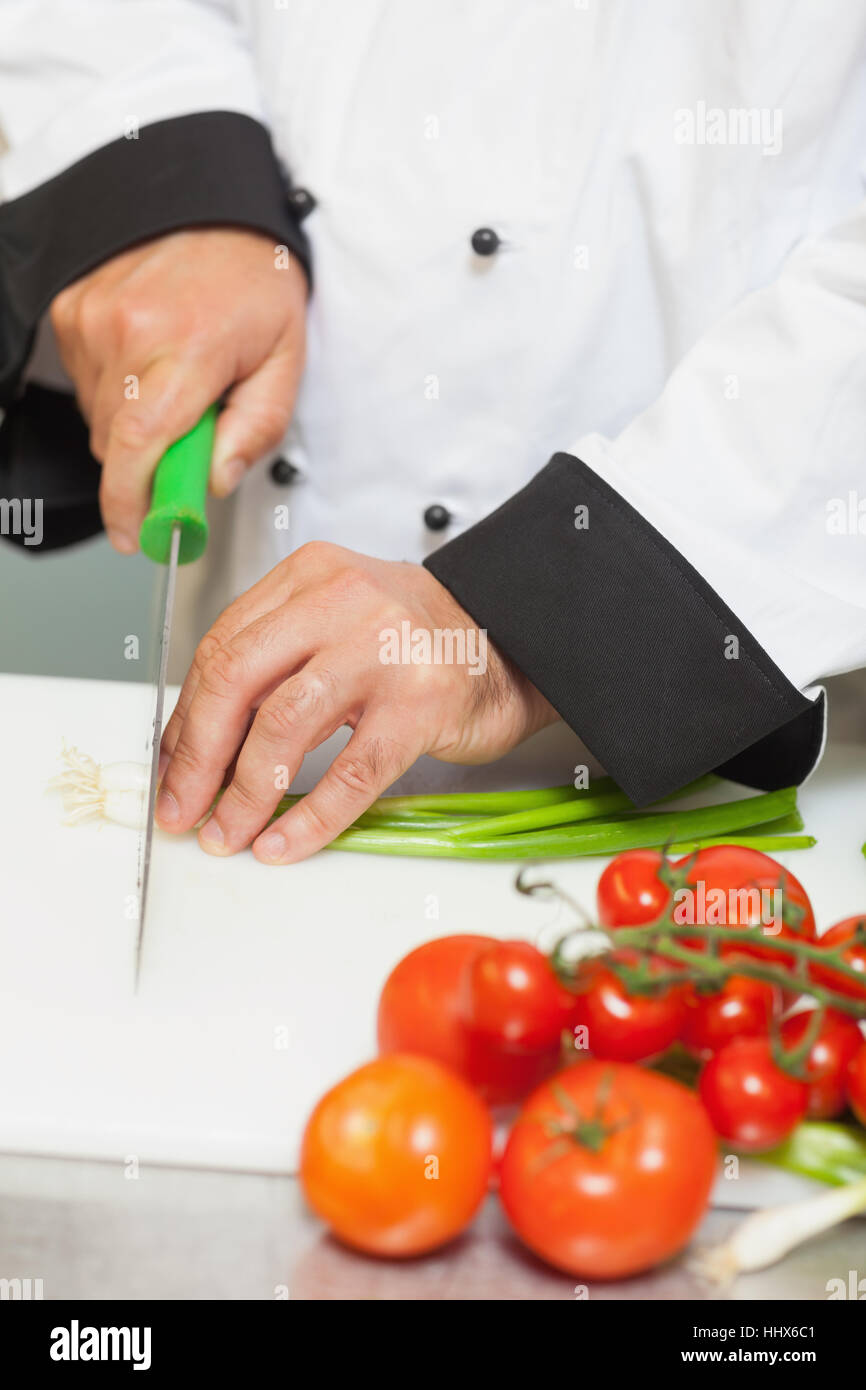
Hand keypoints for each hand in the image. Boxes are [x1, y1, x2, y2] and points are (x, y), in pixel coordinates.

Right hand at [49, 228, 306, 550]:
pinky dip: (116, 389)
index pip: (137, 446)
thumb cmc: (256, 285)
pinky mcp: (71, 307)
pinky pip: (84, 382)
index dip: (128, 503)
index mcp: (187, 347)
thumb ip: (256, 429)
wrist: (220, 210)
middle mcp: (129, 329)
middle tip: (192, 440)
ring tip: (177, 383)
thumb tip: (217, 480)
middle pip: (117, 443)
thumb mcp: (286, 362)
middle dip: (150, 463)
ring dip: (135, 423)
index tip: (135, 535)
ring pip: (99, 417)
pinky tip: (149, 360)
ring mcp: (92, 316)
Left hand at [156, 543, 556, 862]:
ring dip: (245, 792)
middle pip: (238, 679)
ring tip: (229, 832)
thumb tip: (200, 744)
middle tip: (182, 809)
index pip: (222, 648)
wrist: (515, 642)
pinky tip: (286, 842)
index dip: (185, 719)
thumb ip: (275, 663)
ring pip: (285, 724)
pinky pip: (352, 771)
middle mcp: (342, 601)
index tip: (173, 769)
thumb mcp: (337, 625)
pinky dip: (311, 816)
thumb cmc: (418, 643)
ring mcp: (383, 649)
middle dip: (198, 756)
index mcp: (310, 577)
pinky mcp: (421, 702)